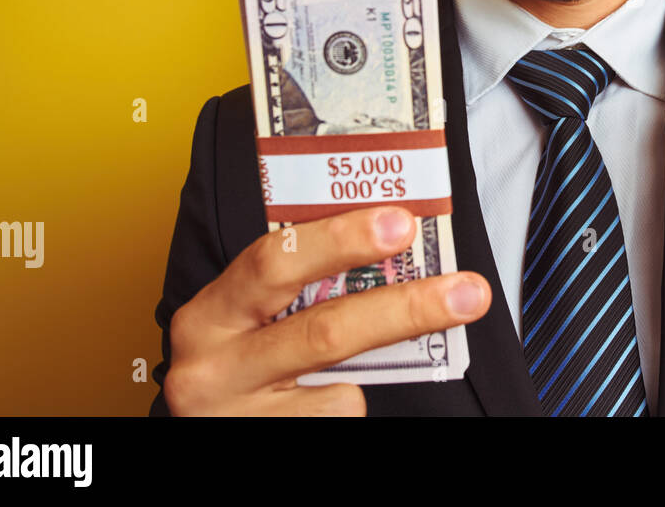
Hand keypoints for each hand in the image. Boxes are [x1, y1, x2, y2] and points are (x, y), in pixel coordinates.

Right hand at [163, 206, 491, 414]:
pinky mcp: (266, 443)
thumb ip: (296, 287)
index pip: (274, 260)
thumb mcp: (247, 318)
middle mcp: (216, 366)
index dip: (342, 238)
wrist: (199, 434)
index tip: (402, 222)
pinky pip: (334, 418)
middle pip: (324, 331)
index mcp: (212, 313)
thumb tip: (391, 246)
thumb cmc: (235, 363)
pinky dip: (344, 405)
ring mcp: (238, 415)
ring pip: (339, 390)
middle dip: (405, 308)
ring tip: (369, 363)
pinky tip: (322, 401)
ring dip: (377, 371)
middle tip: (464, 291)